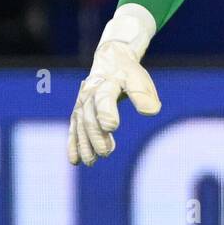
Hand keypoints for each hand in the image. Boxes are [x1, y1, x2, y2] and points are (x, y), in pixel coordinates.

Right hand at [68, 41, 160, 165]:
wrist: (110, 62)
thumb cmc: (128, 74)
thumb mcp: (139, 80)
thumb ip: (144, 95)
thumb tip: (151, 112)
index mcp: (107, 83)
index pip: (105, 98)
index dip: (107, 112)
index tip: (112, 127)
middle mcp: (90, 93)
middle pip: (90, 116)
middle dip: (96, 136)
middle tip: (106, 153)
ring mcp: (82, 103)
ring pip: (80, 125)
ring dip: (84, 144)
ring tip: (92, 161)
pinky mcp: (78, 112)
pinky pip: (73, 128)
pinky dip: (73, 144)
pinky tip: (75, 161)